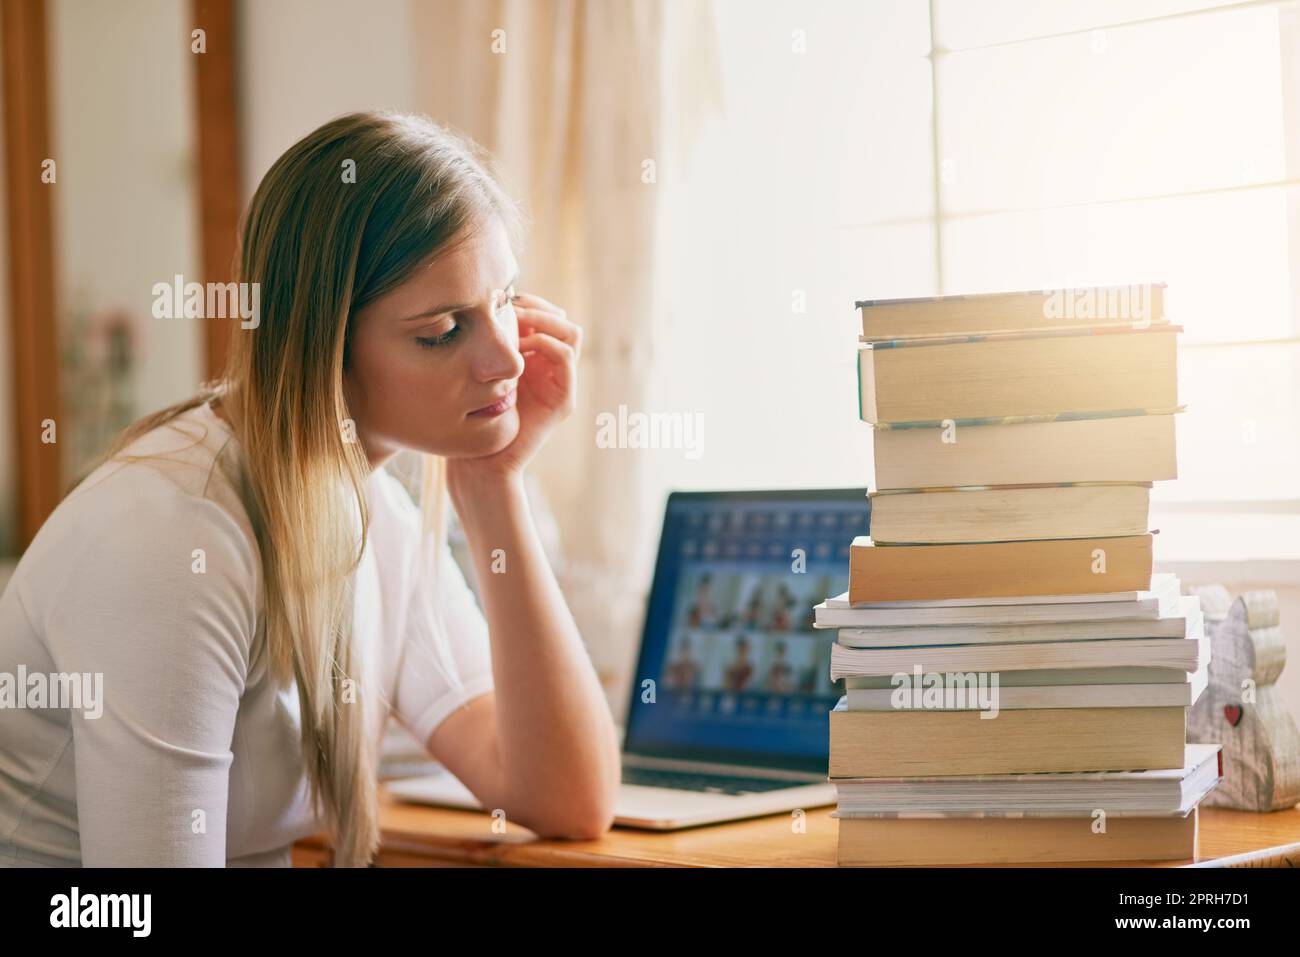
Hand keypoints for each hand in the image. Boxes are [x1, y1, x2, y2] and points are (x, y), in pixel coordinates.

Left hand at [446, 292, 580, 487]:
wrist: (480, 463)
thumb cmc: (470, 417)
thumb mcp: (476, 369)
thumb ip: (486, 342)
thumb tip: (480, 304)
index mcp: (533, 359)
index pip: (545, 314)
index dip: (528, 301)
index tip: (500, 299)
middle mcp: (551, 368)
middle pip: (561, 319)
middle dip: (537, 307)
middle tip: (509, 308)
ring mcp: (560, 383)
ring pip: (570, 333)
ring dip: (544, 321)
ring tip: (516, 325)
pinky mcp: (563, 400)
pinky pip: (566, 359)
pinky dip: (546, 344)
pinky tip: (518, 347)